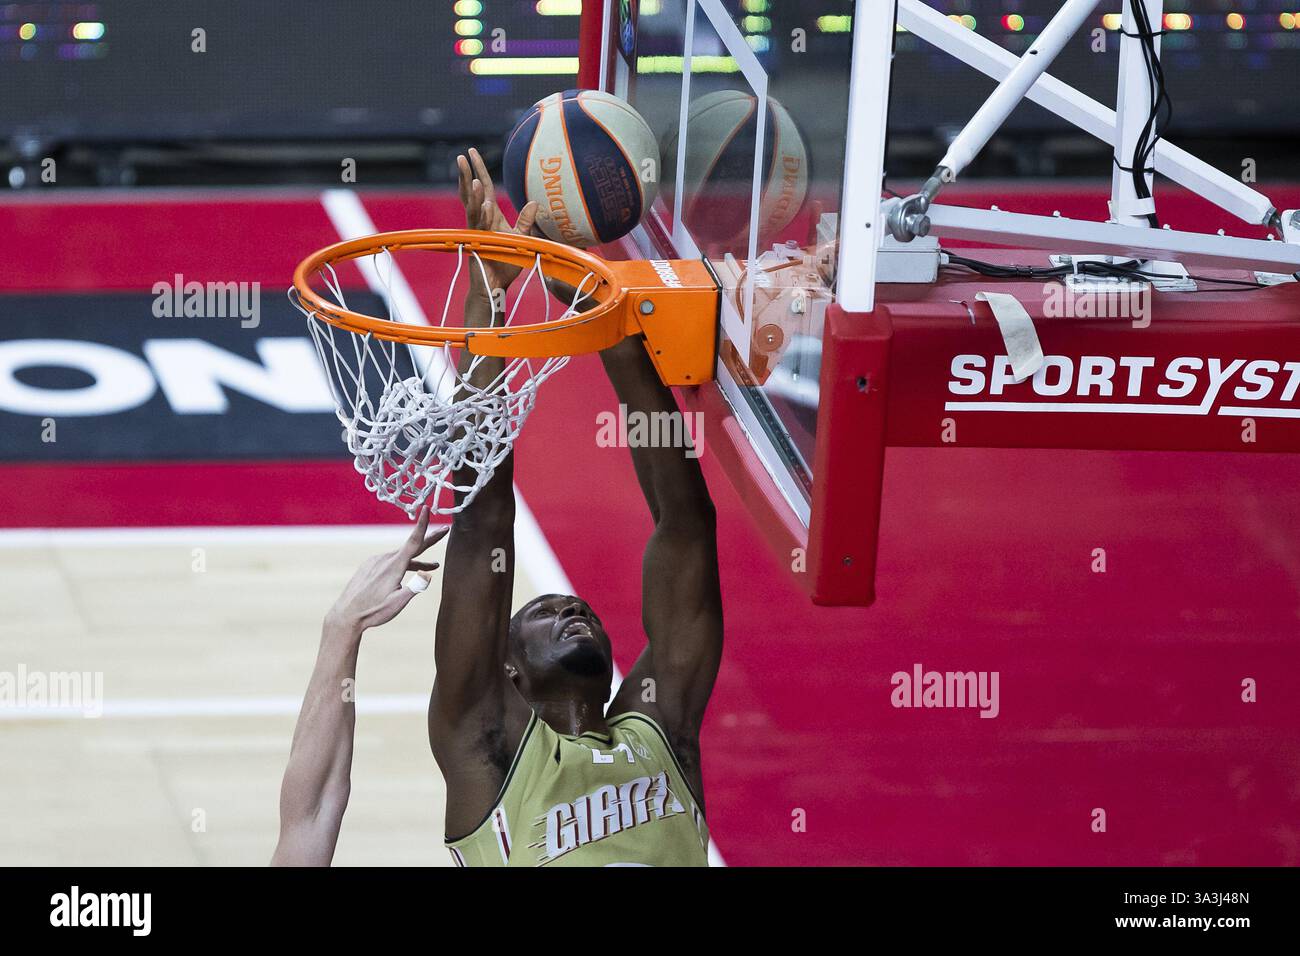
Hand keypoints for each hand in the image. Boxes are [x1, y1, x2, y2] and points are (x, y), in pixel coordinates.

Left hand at [325, 506, 448, 633]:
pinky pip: (390, 561)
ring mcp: (376, 561)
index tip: (427, 509)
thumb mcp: (397, 603)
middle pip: (412, 546)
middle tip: (445, 529)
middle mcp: (385, 559)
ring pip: (401, 557)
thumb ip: (415, 588)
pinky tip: (403, 574)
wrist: (346, 615)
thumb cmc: (374, 611)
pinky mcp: (369, 566)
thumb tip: (428, 575)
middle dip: (429, 539)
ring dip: (417, 560)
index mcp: (394, 566)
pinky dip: (402, 564)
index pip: (413, 541)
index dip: (422, 525)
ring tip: (432, 566)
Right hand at [457, 147, 538, 296]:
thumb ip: (526, 221)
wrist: (496, 285)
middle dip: (466, 175)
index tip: (470, 153)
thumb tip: (535, 203)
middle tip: (462, 156)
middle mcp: (480, 221)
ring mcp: (477, 231)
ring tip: (474, 179)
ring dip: (474, 194)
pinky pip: (480, 226)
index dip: (477, 170)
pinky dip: (483, 215)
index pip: (484, 189)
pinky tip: (485, 203)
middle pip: (471, 193)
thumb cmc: (507, 263)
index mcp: (490, 216)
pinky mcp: (478, 244)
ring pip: (472, 208)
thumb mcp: (521, 238)